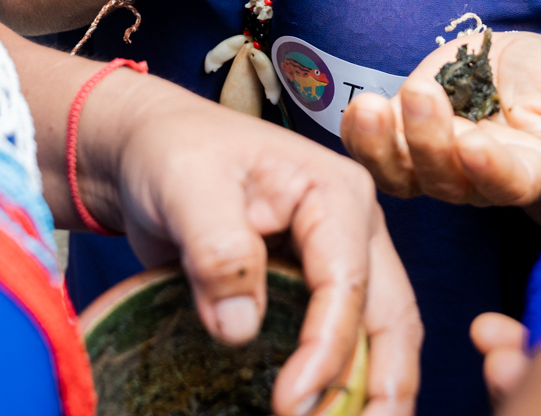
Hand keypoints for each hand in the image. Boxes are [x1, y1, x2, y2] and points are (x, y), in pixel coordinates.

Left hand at [84, 73, 422, 415]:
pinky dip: (342, 384)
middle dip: (384, 388)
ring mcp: (338, 261)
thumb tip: (240, 328)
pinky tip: (326, 415)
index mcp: (334, 193)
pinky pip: (344, 341)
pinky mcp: (312, 290)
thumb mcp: (186, 184)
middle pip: (391, 316)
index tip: (289, 404)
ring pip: (380, 335)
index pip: (347, 282)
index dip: (326, 350)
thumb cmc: (173, 152)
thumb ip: (217, 248)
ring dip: (372, 393)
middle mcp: (351, 229)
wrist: (149, 151)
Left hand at [341, 31, 540, 207]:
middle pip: (446, 180)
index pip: (508, 184)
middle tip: (422, 94)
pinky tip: (359, 108)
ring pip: (402, 174)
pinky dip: (359, 135)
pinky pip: (374, 153)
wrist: (515, 67)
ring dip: (381, 145)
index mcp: (529, 172)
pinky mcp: (404, 142)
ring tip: (372, 106)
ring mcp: (437, 165)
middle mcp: (478, 180)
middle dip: (429, 140)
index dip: (490, 171)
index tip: (474, 144)